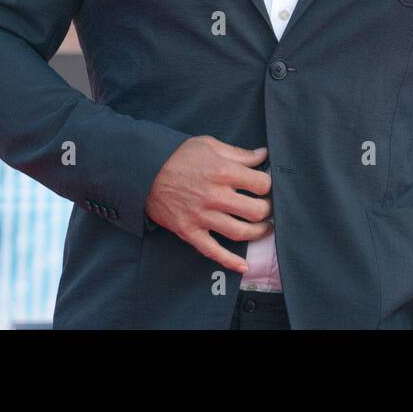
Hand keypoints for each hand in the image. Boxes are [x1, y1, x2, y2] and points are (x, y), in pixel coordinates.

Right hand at [144, 137, 272, 274]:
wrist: (145, 172)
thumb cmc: (179, 156)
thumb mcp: (209, 145)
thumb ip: (239, 153)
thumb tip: (264, 154)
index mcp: (223, 172)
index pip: (262, 184)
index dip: (268, 185)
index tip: (264, 186)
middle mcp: (215, 196)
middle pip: (256, 210)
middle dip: (267, 210)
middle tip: (267, 208)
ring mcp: (202, 216)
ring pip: (240, 232)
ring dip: (258, 233)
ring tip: (264, 228)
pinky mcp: (189, 231)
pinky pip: (212, 251)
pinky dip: (230, 261)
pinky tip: (244, 266)